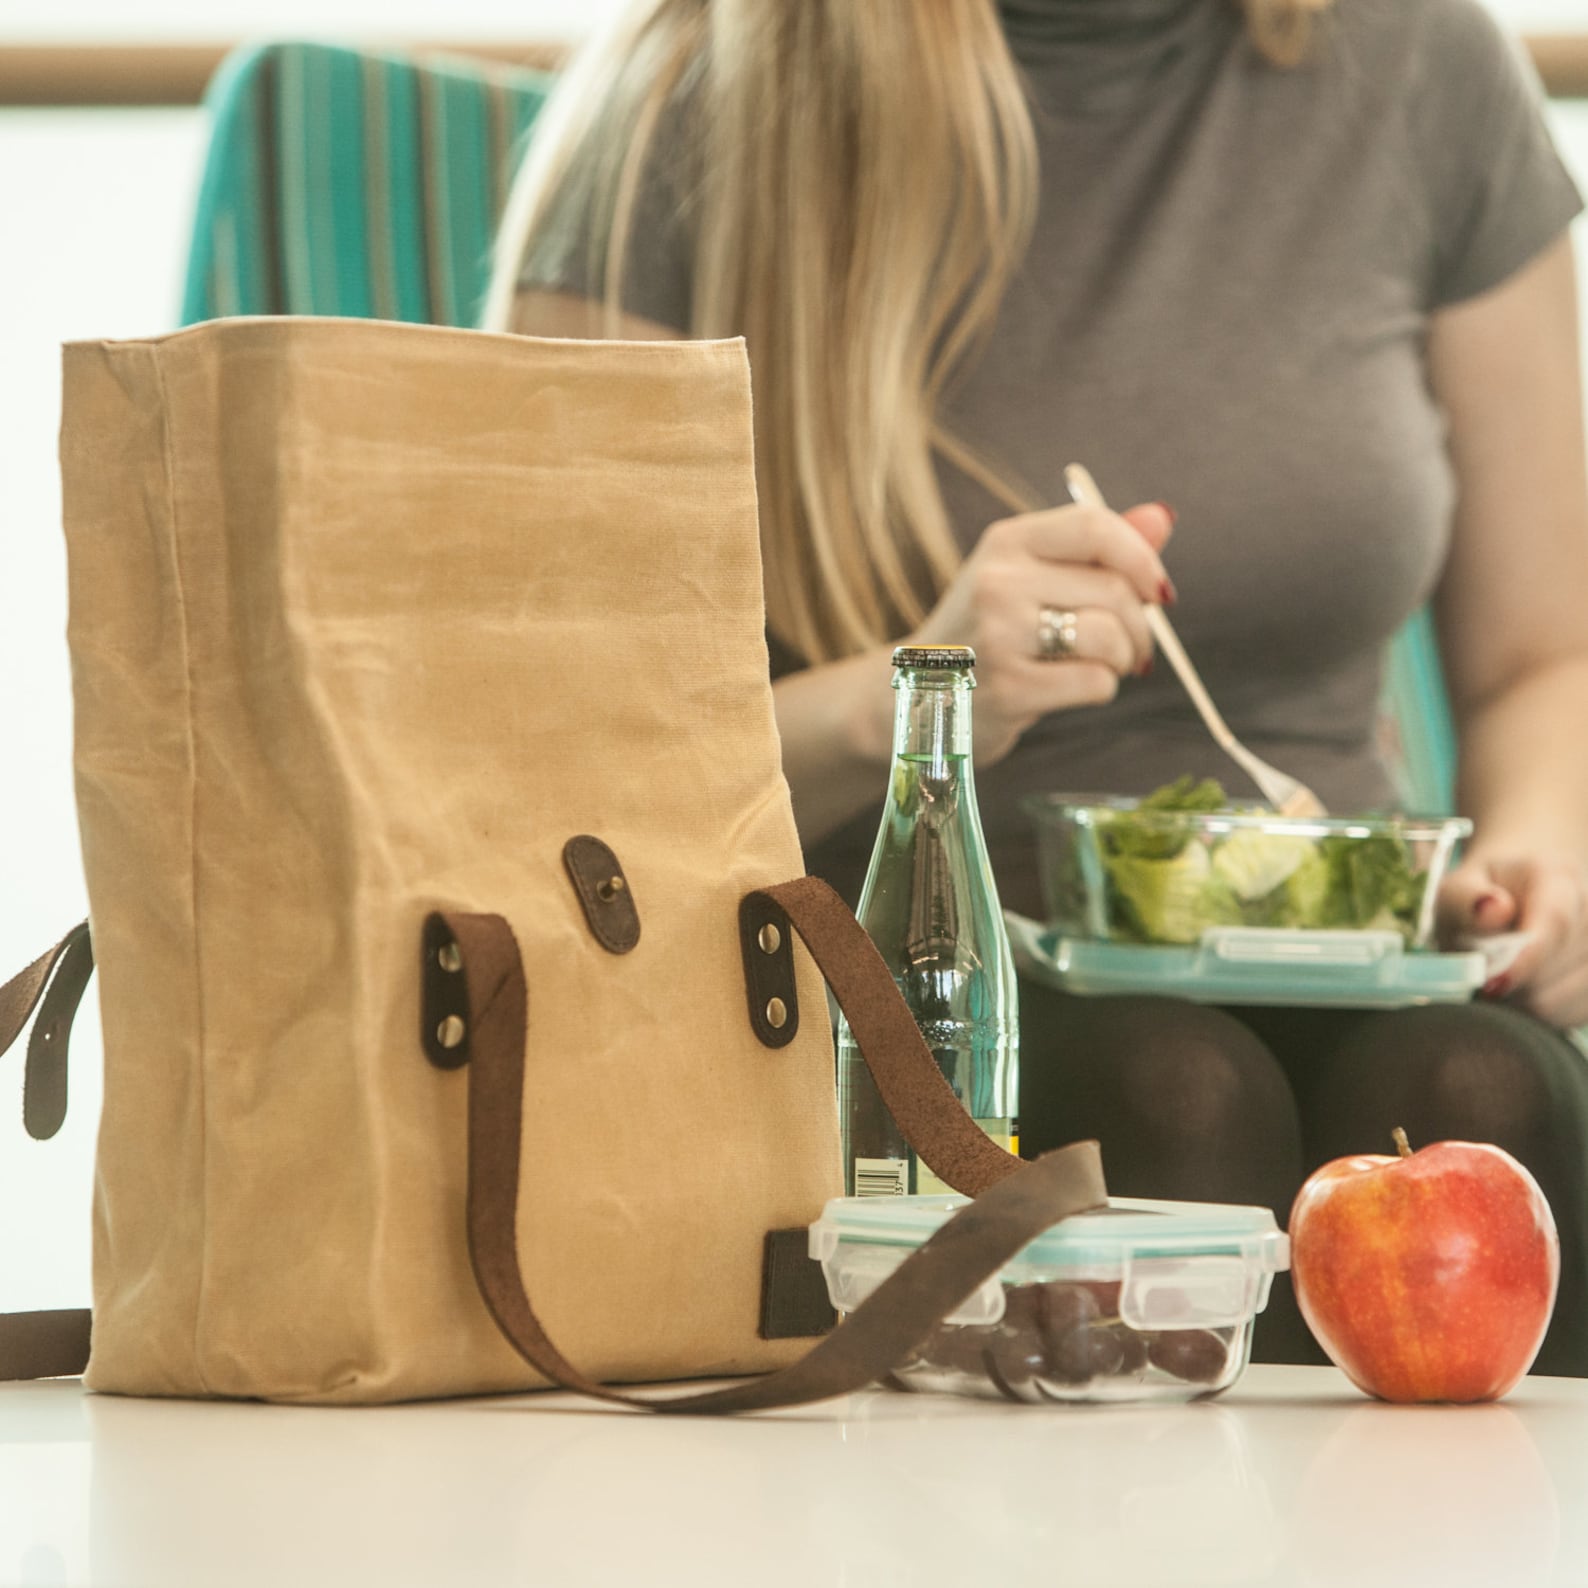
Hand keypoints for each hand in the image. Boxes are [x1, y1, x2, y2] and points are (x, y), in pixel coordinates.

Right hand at [904, 500, 1175, 762]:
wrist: (914, 696)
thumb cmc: (985, 633)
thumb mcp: (1028, 577)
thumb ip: (1095, 550)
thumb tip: (1161, 518)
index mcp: (1005, 542)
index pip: (1094, 526)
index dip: (1142, 558)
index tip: (1157, 591)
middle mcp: (997, 582)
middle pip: (1114, 590)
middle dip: (1140, 625)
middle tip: (1131, 648)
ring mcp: (999, 636)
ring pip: (1109, 637)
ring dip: (1121, 659)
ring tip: (1102, 667)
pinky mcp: (1008, 689)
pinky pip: (1095, 683)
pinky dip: (1100, 690)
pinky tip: (1071, 690)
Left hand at [1438, 853, 1587, 1027]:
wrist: (1519, 898)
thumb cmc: (1482, 897)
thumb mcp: (1458, 889)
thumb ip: (1466, 898)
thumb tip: (1493, 909)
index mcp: (1558, 878)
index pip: (1556, 924)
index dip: (1525, 962)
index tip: (1489, 986)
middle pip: (1554, 971)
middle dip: (1508, 983)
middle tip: (1479, 972)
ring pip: (1559, 1003)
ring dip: (1517, 1000)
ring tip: (1500, 976)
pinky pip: (1566, 1017)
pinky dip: (1534, 1013)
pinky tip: (1521, 989)